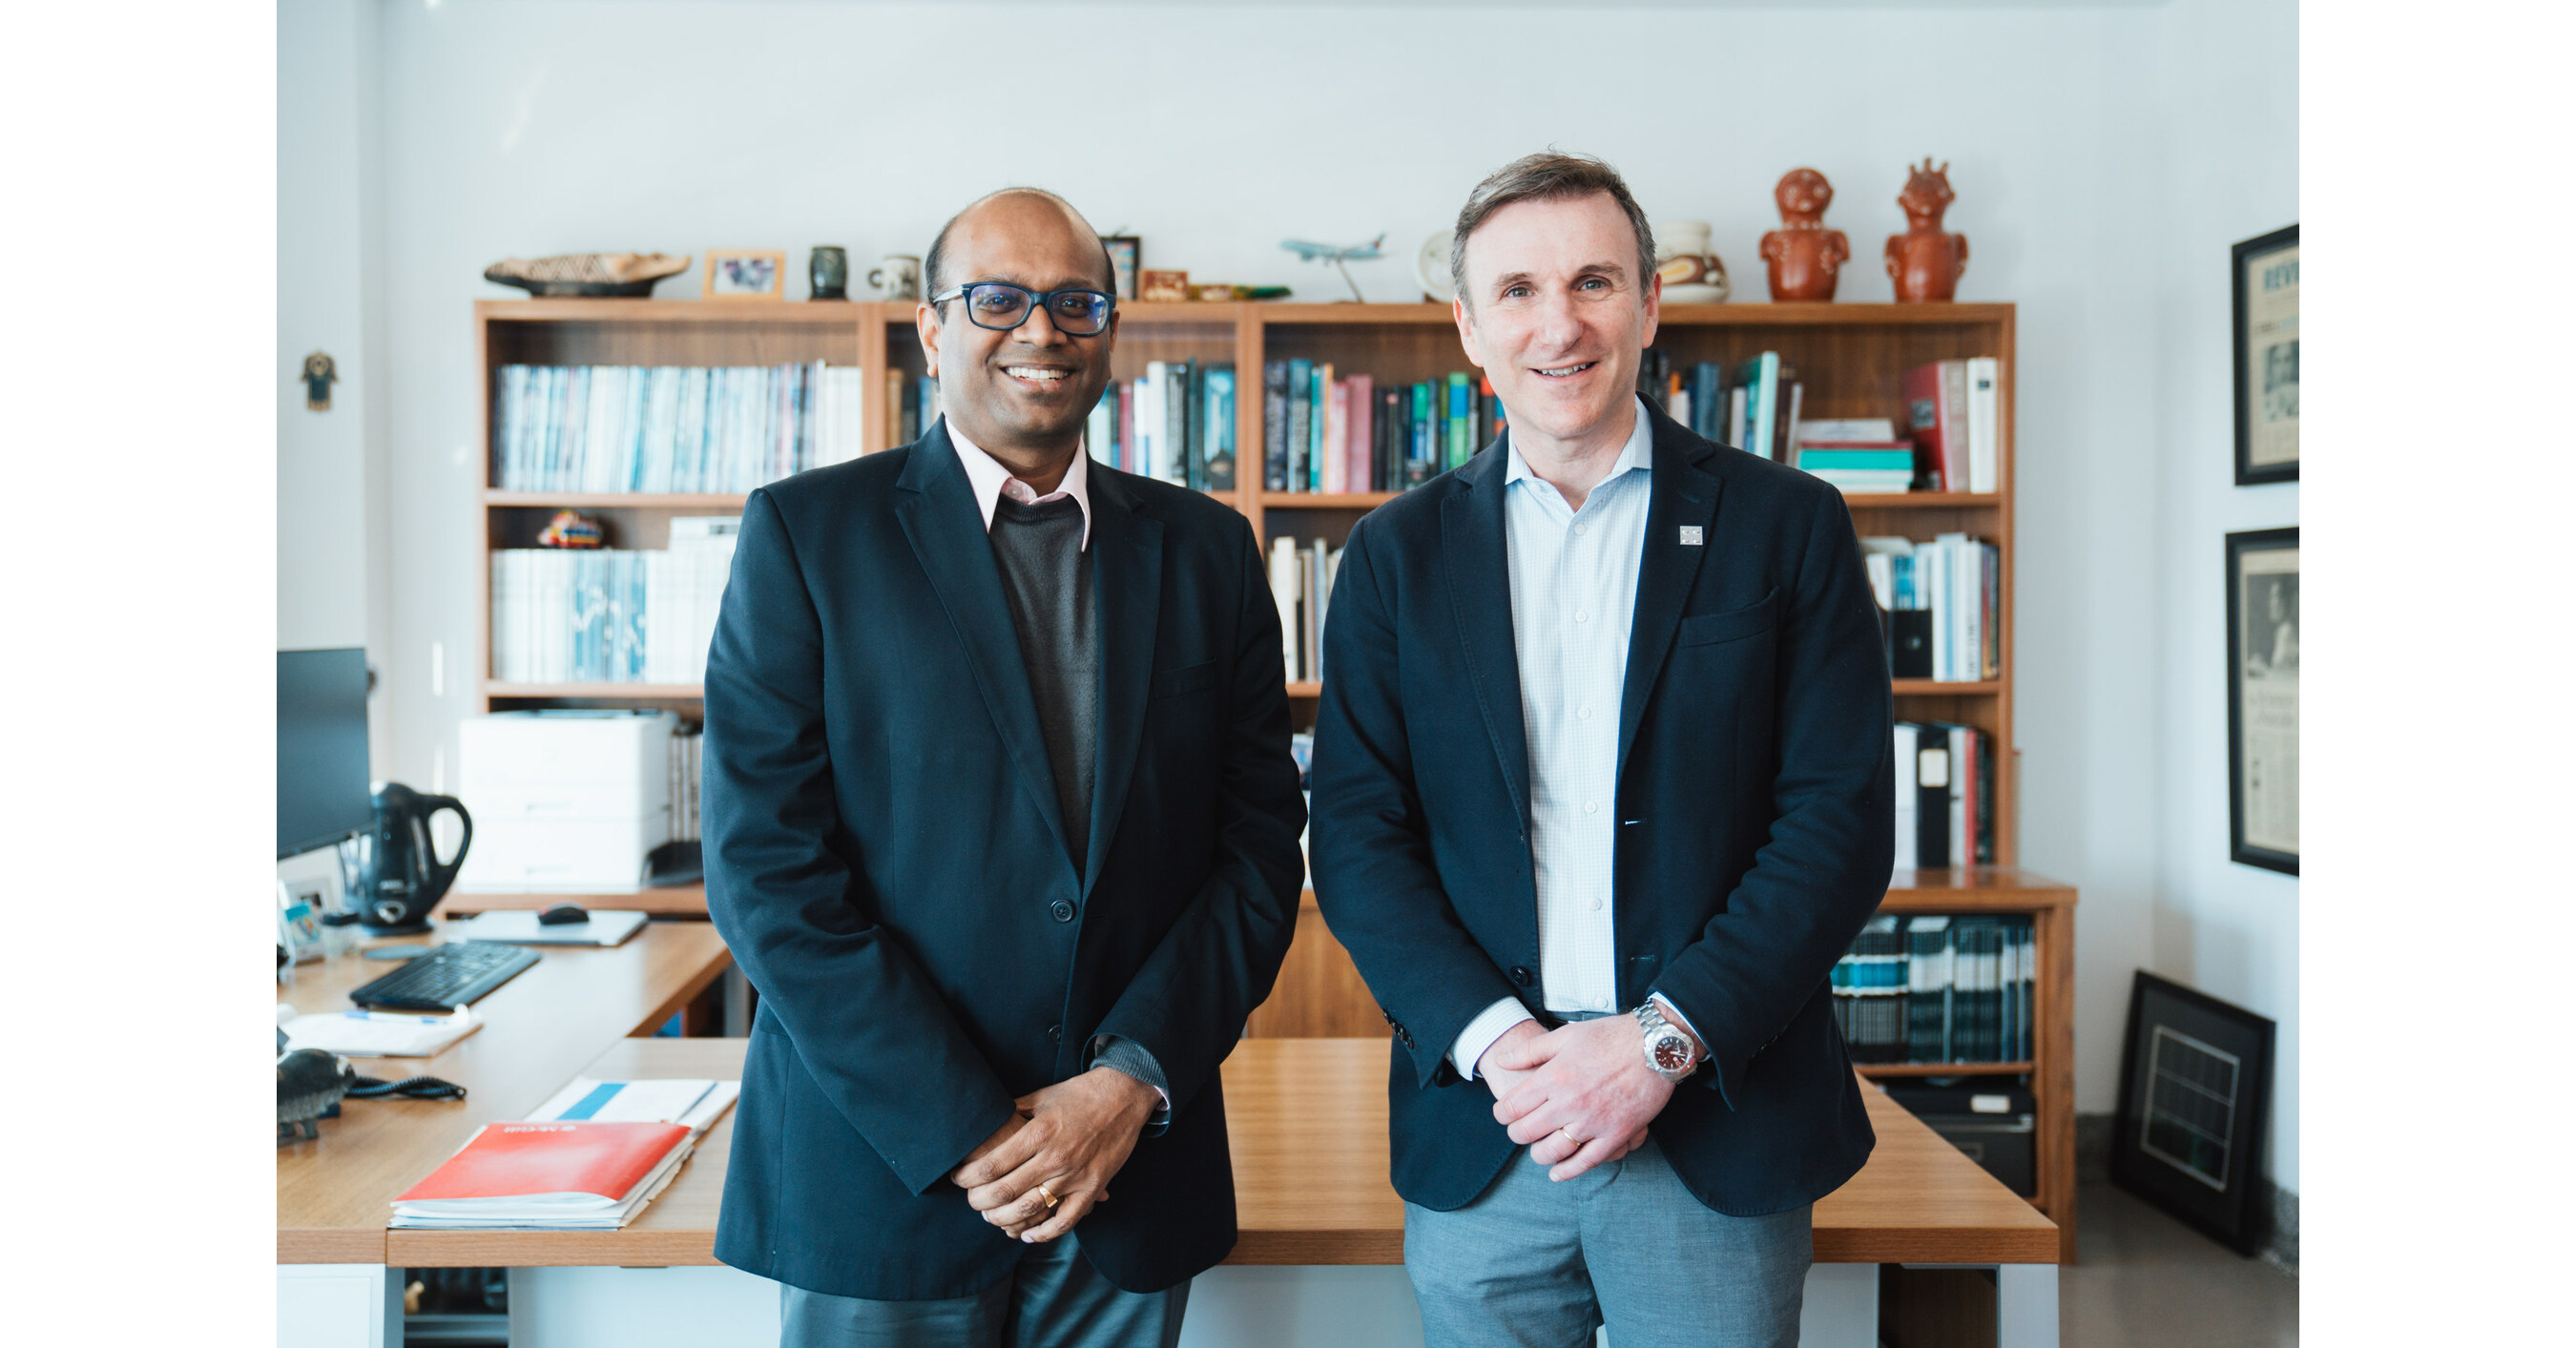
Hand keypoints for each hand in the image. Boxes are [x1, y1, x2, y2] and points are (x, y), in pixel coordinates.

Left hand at [951, 1067, 1158, 1243]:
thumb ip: (1012, 1112)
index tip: (958, 1179)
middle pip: (1004, 1192)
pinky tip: (1029, 1234)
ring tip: (992, 1216)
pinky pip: (1066, 1220)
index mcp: (1038, 1132)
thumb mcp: (1041, 1096)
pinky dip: (1044, 1232)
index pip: (991, 1166)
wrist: (1125, 1095)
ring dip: (1004, 1219)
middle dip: (979, 1202)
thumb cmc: (1079, 1094)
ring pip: (1030, 1210)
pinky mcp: (1094, 1187)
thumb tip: (985, 1120)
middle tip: (972, 1201)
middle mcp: (1055, 1157)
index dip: (968, 1178)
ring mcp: (1075, 1175)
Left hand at [1487, 1018, 1674, 1181]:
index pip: (1512, 1107)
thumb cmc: (1610, 1037)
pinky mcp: (1616, 1134)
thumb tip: (1502, 1061)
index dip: (1502, 1114)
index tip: (1504, 1113)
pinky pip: (1586, 1162)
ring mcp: (1593, 1122)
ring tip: (1538, 1150)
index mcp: (1554, 1077)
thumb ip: (1530, 1051)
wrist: (1654, 1045)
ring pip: (1552, 1152)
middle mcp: (1569, 1103)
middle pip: (1526, 1132)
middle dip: (1517, 1134)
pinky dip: (1568, 1171)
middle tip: (1520, 1130)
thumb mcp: (1565, 1035)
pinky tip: (1557, 1173)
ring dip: (1538, 1155)